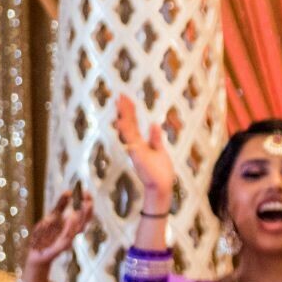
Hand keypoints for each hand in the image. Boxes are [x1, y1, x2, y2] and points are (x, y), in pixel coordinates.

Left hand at [21, 190, 88, 281]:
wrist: (36, 253)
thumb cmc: (45, 236)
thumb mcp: (52, 217)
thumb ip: (61, 205)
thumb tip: (69, 191)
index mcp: (72, 225)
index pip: (84, 213)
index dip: (87, 203)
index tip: (86, 191)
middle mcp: (73, 232)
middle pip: (84, 221)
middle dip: (87, 210)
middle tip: (88, 199)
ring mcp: (67, 240)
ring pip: (78, 229)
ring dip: (82, 218)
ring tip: (83, 206)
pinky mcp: (59, 248)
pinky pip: (67, 239)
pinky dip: (70, 229)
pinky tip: (70, 219)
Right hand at [114, 96, 175, 210]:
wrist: (161, 187)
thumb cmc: (160, 172)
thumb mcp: (160, 151)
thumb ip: (156, 138)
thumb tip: (155, 124)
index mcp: (140, 143)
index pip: (133, 123)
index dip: (129, 111)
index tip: (125, 97)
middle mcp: (135, 145)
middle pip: (128, 123)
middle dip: (124, 109)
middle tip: (120, 94)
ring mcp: (135, 150)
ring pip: (127, 129)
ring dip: (124, 116)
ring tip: (120, 102)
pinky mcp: (138, 155)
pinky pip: (131, 141)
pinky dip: (126, 131)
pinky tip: (121, 121)